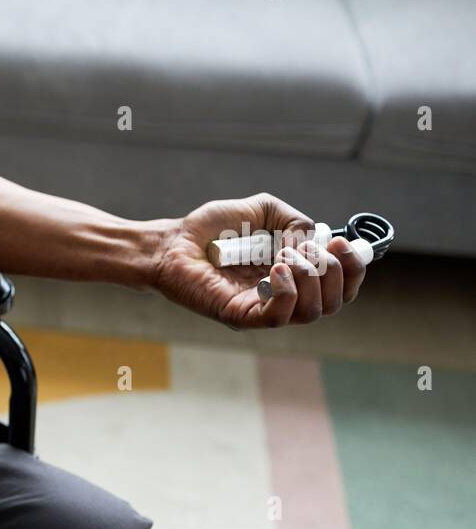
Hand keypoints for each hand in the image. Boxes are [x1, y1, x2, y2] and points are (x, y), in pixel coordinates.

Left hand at [153, 193, 368, 328]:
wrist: (172, 242)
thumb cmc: (212, 229)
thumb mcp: (262, 210)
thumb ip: (294, 220)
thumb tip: (311, 243)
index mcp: (295, 273)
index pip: (341, 285)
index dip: (355, 268)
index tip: (347, 243)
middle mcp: (284, 295)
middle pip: (334, 302)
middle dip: (337, 272)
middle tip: (315, 249)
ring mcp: (263, 308)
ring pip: (312, 312)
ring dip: (310, 279)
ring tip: (285, 255)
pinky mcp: (240, 316)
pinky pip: (278, 317)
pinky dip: (286, 292)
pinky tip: (275, 269)